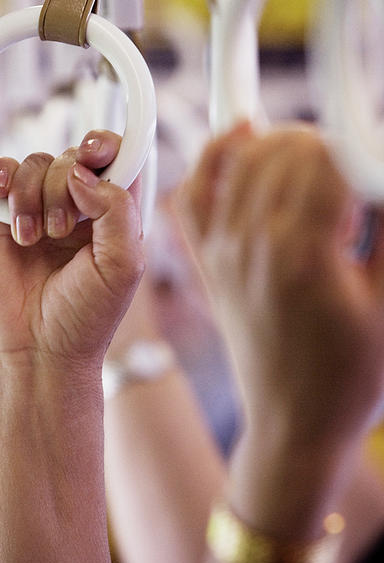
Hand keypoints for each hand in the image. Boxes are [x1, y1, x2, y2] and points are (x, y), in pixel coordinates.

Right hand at [0, 130, 143, 371]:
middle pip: (72, 158)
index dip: (106, 144)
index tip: (93, 153)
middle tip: (62, 230)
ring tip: (32, 239)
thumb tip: (79, 172)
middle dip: (65, 187)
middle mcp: (78, 206)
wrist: (38, 352)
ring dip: (33, 196)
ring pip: (36, 164)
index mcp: (114, 213)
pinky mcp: (0, 217)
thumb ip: (117, 210)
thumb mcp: (124, 264)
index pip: (117, 158)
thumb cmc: (87, 316)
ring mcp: (38, 209)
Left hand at [178, 122, 383, 453]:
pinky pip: (195, 193)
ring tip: (315, 163)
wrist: (293, 424)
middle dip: (323, 143)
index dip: (356, 148)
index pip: (324, 157)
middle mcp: (254, 244)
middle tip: (352, 172)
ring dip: (280, 143)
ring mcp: (223, 251)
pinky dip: (213, 159)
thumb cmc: (351, 374)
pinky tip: (240, 138)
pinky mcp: (208, 261)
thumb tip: (375, 165)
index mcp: (304, 254)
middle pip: (282, 149)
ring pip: (240, 159)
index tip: (369, 164)